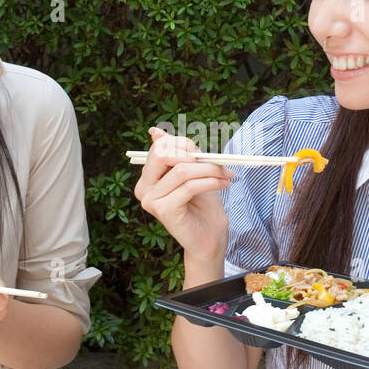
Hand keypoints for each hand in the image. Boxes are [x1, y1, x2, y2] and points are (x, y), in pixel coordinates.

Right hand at [132, 127, 233, 262]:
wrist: (210, 236)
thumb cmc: (203, 205)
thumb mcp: (192, 172)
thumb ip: (177, 153)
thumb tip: (155, 132)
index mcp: (147, 178)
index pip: (159, 147)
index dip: (183, 144)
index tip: (203, 153)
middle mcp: (143, 188)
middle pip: (162, 154)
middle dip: (192, 153)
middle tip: (214, 161)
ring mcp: (150, 200)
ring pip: (181, 170)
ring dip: (209, 169)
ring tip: (226, 174)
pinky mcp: (164, 210)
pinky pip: (189, 186)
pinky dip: (211, 181)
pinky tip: (224, 183)